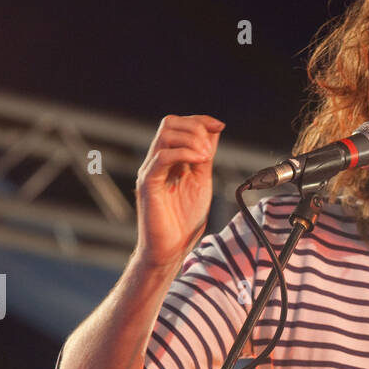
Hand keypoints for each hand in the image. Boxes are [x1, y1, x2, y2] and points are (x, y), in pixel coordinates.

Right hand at [134, 113, 224, 268]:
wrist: (171, 249)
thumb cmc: (183, 221)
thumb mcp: (201, 182)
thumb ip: (204, 158)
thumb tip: (214, 131)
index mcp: (170, 159)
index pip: (179, 125)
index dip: (200, 120)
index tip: (220, 125)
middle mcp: (158, 161)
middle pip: (169, 123)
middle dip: (195, 127)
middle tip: (209, 149)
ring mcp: (151, 170)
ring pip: (165, 134)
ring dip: (191, 139)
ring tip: (205, 156)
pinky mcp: (148, 183)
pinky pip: (162, 157)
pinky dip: (183, 153)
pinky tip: (198, 162)